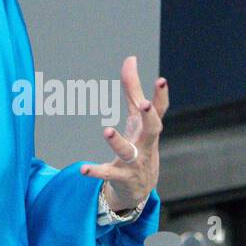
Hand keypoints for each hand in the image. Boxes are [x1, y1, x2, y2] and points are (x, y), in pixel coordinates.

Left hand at [80, 55, 168, 210]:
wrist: (141, 187)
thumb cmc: (140, 144)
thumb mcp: (136, 117)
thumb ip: (132, 88)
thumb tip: (130, 58)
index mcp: (149, 128)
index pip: (160, 110)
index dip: (161, 95)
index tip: (161, 80)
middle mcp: (146, 144)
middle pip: (152, 129)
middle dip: (148, 116)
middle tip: (143, 103)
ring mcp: (135, 162)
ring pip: (128, 152)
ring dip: (118, 142)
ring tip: (106, 130)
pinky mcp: (121, 177)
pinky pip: (108, 174)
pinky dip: (96, 171)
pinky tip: (83, 169)